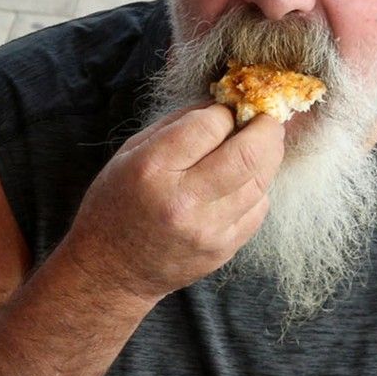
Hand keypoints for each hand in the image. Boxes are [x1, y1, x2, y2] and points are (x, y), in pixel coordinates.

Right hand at [57, 103, 285, 305]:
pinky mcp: (224, 249)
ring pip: (263, 179)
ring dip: (265, 156)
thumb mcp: (129, 154)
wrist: (110, 271)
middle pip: (250, 152)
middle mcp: (183, 201)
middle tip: (264, 118)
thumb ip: (177, 125)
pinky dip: (256, 188)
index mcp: (153, 169)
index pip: (211, 125)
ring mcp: (208, 229)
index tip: (224, 111)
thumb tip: (223, 104)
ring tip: (253, 148)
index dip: (224, 111)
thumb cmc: (115, 205)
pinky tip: (239, 184)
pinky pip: (260, 207)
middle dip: (266, 126)